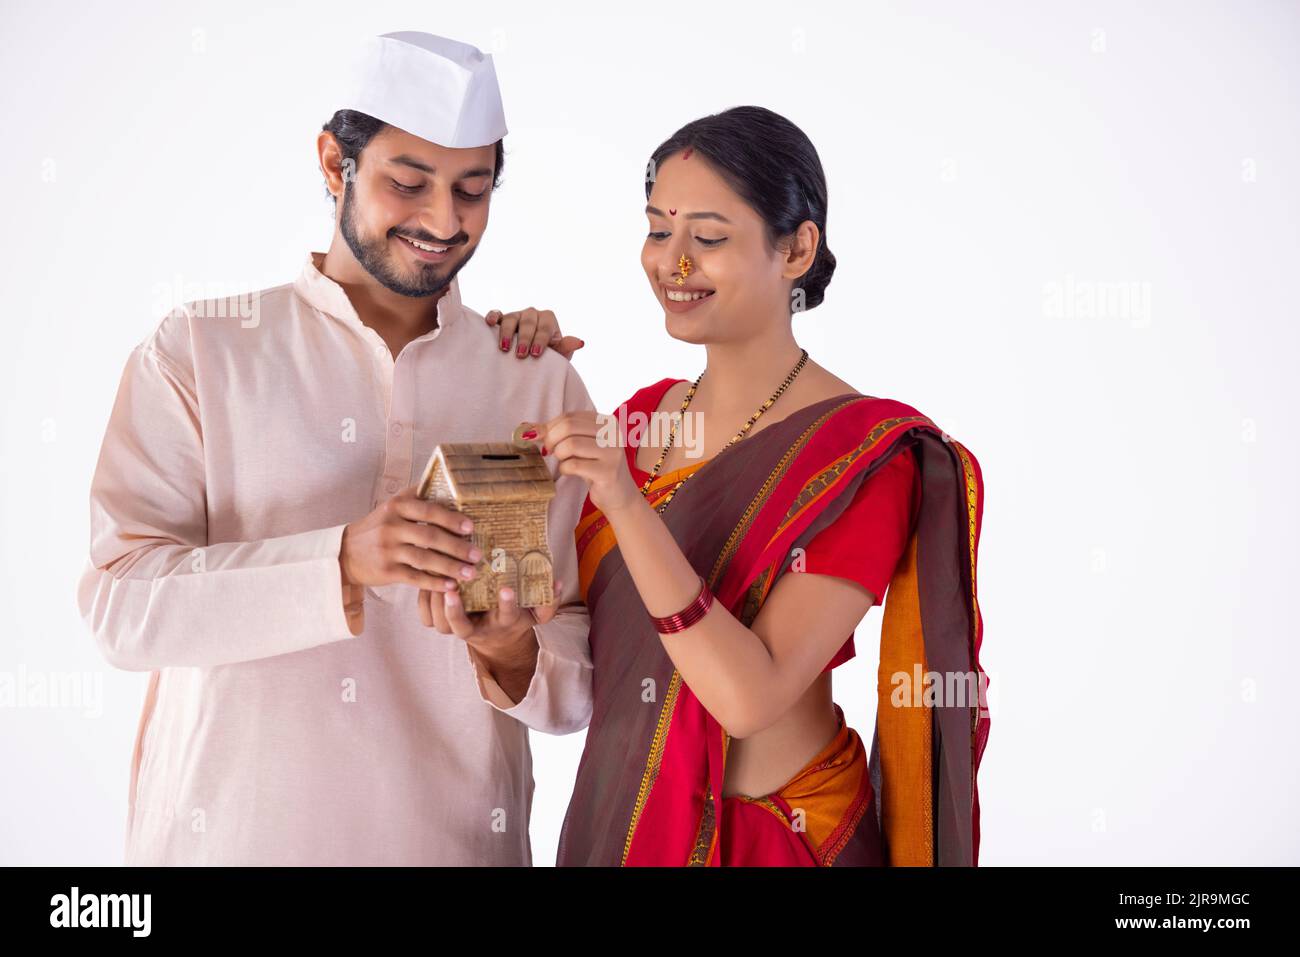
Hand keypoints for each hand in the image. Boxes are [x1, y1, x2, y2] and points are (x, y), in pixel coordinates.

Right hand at [339, 485, 481, 592]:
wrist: (345, 552)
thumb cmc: (377, 528)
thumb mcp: (391, 507)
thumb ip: (416, 497)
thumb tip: (448, 484)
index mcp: (396, 507)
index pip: (428, 510)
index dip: (451, 519)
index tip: (471, 527)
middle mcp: (391, 527)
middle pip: (430, 536)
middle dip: (457, 546)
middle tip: (477, 554)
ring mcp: (388, 550)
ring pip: (425, 559)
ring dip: (451, 567)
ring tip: (471, 573)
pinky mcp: (386, 571)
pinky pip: (415, 578)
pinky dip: (434, 582)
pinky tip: (451, 585)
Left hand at [419, 579, 564, 656]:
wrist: (496, 638)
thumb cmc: (515, 617)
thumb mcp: (536, 613)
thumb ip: (548, 602)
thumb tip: (556, 583)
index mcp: (503, 623)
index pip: (507, 616)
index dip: (507, 604)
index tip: (506, 589)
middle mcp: (478, 630)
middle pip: (461, 627)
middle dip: (455, 610)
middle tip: (452, 588)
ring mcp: (457, 629)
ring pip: (441, 624)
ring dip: (436, 603)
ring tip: (436, 577)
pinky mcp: (442, 625)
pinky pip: (427, 618)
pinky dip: (424, 601)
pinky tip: (426, 579)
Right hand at [485, 307, 584, 359]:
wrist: (532, 361)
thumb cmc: (547, 358)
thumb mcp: (559, 356)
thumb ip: (566, 347)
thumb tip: (580, 342)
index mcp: (548, 320)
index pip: (546, 327)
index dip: (541, 340)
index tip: (536, 354)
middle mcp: (533, 314)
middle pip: (529, 321)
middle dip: (525, 338)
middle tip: (522, 355)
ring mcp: (517, 316)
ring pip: (512, 318)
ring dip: (507, 332)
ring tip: (505, 348)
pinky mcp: (502, 319)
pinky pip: (497, 314)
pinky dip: (493, 316)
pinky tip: (491, 323)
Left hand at [526, 411, 642, 515]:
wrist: (619, 494)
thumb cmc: (595, 467)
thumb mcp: (579, 446)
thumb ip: (556, 434)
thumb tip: (525, 429)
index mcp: (606, 422)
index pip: (570, 416)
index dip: (550, 427)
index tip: (542, 439)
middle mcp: (613, 434)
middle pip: (569, 426)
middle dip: (551, 439)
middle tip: (549, 451)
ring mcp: (612, 453)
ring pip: (571, 444)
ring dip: (559, 455)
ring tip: (563, 461)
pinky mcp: (608, 472)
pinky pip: (574, 465)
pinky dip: (565, 468)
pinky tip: (570, 472)